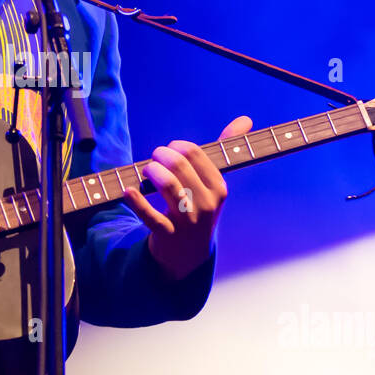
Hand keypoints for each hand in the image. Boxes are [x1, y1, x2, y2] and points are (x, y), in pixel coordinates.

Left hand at [122, 114, 252, 279]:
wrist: (189, 256)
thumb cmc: (199, 208)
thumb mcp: (214, 184)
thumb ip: (226, 150)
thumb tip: (246, 119)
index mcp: (218, 187)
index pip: (194, 153)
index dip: (175, 147)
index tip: (169, 152)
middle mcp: (207, 203)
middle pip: (179, 165)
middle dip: (160, 156)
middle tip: (154, 160)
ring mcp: (188, 220)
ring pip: (167, 185)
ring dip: (151, 171)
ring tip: (146, 171)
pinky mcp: (168, 235)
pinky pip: (149, 215)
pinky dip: (136, 201)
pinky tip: (128, 191)